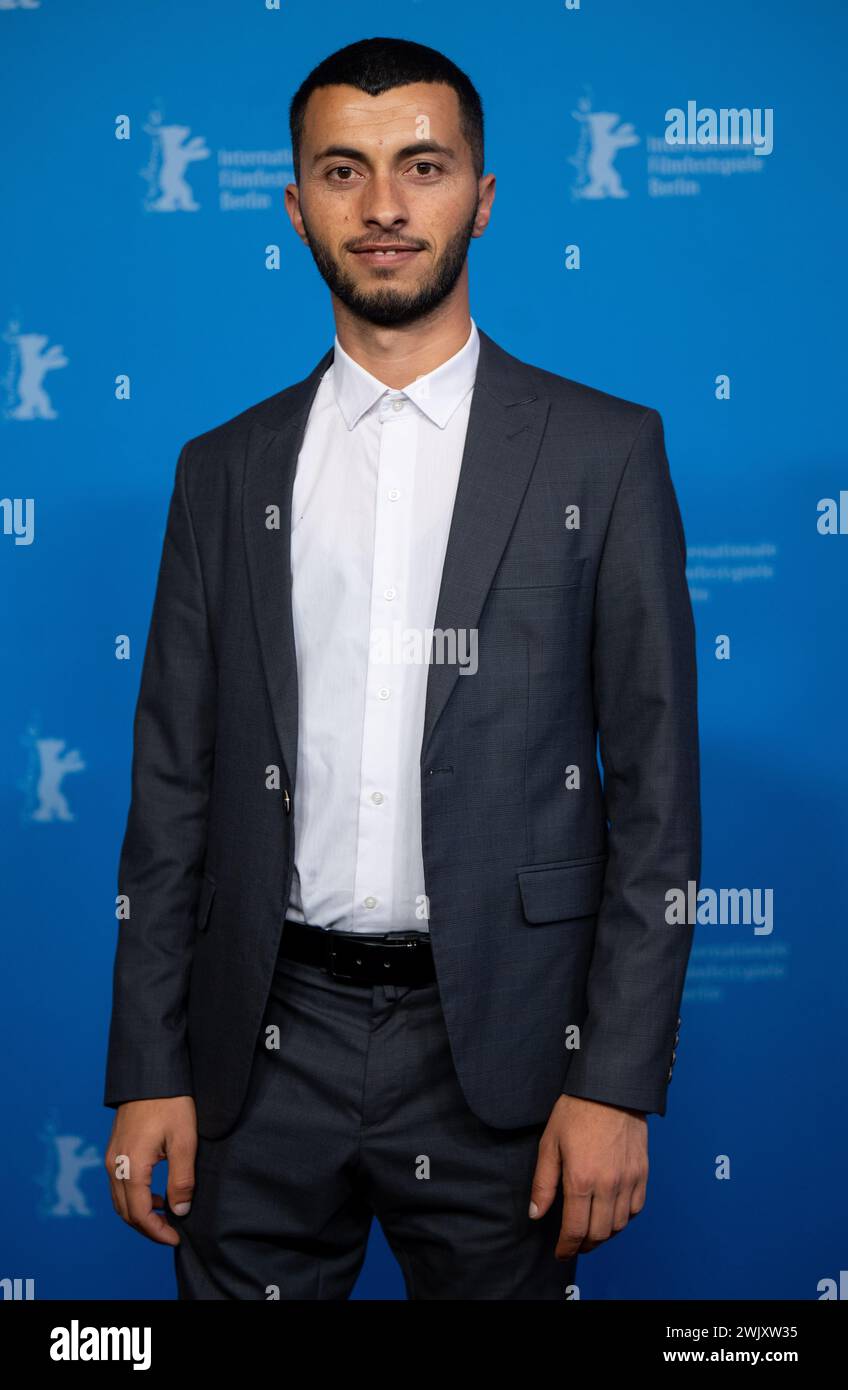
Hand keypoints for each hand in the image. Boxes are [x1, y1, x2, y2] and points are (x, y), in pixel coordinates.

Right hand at [105, 1096, 196, 1245]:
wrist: (150, 1074)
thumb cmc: (170, 1103)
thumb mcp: (184, 1140)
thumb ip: (182, 1179)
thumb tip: (180, 1211)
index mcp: (132, 1166)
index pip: (140, 1213)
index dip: (157, 1232)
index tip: (176, 1238)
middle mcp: (115, 1165)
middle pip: (126, 1212)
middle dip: (148, 1228)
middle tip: (172, 1233)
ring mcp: (112, 1158)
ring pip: (120, 1201)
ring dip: (141, 1214)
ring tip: (167, 1215)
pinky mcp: (114, 1151)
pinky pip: (120, 1186)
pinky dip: (135, 1199)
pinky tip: (156, 1194)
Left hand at [529, 1094, 647, 1257]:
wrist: (610, 1088)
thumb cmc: (576, 1112)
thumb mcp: (550, 1144)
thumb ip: (543, 1184)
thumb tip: (536, 1214)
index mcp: (581, 1179)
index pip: (576, 1230)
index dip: (567, 1247)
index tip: (561, 1253)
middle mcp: (608, 1185)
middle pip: (599, 1233)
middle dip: (585, 1244)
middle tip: (574, 1243)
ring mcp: (628, 1179)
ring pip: (619, 1224)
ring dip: (604, 1233)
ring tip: (591, 1228)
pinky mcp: (642, 1172)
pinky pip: (636, 1208)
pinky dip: (624, 1217)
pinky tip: (612, 1211)